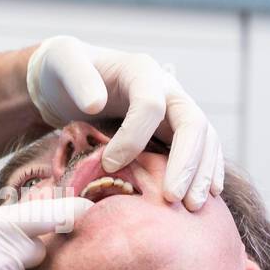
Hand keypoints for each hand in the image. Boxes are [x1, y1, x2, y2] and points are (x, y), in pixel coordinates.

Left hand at [26, 35, 223, 210]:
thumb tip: (95, 103)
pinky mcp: (175, 132)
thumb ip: (76, 77)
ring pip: (205, 139)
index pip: (151, 105)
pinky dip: (208, 172)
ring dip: (203, 174)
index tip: (110, 165)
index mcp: (141, 71)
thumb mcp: (61, 62)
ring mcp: (175, 111)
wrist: (68, 80)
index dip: (134, 137)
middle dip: (187, 163)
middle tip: (173, 198)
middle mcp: (167, 90)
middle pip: (192, 123)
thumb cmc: (63, 72)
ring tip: (193, 207)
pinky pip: (203, 150)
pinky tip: (207, 196)